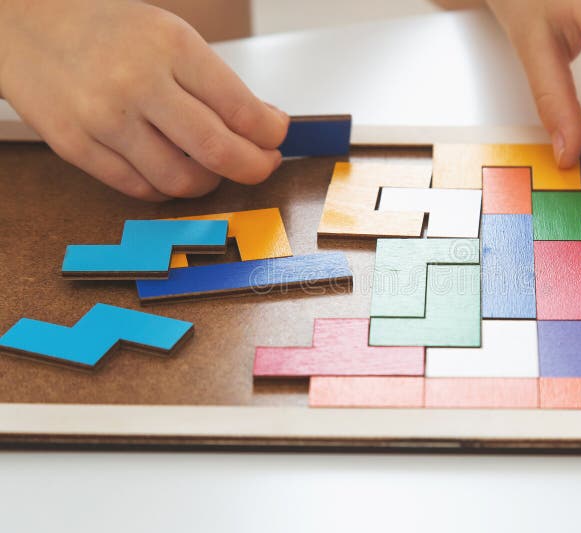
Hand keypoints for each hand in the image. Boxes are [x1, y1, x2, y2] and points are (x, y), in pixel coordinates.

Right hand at [0, 0, 288, 200]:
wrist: (26, 24)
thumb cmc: (108, 31)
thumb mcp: (170, 36)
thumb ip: (214, 83)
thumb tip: (262, 128)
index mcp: (170, 47)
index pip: (241, 109)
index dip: (270, 134)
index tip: (276, 136)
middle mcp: (137, 83)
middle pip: (218, 151)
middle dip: (254, 167)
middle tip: (262, 164)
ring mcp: (103, 119)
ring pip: (181, 180)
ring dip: (210, 181)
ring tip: (212, 166)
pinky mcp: (76, 147)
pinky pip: (141, 189)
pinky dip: (168, 187)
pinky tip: (174, 167)